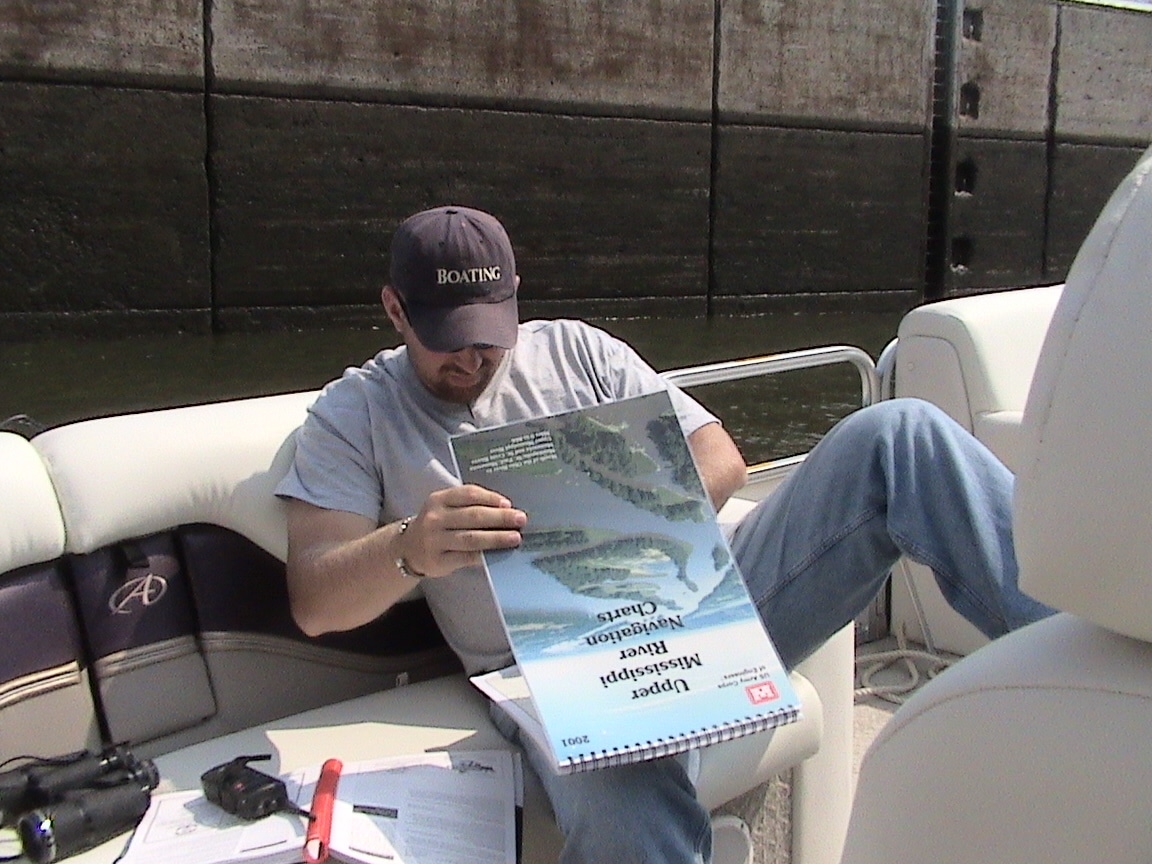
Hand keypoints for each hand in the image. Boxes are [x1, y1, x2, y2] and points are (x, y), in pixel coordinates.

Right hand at [397, 485, 525, 578]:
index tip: (509, 503)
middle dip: (500, 517)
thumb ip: (469, 506)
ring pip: (471, 538)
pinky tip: (497, 554)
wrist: (408, 548)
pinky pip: (465, 557)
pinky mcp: (438, 560)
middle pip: (473, 516)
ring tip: (515, 538)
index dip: (491, 498)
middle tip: (520, 519)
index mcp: (439, 499)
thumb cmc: (437, 525)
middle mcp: (435, 518)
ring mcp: (435, 540)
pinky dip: (484, 555)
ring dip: (496, 538)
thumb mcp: (445, 508)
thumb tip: (506, 509)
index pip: (468, 494)